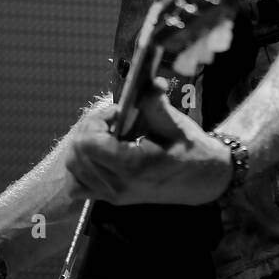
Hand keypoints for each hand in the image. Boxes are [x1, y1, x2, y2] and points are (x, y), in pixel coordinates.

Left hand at [64, 84, 232, 206]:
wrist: (204, 180)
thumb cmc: (192, 151)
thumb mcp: (176, 123)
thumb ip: (155, 102)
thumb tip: (148, 81)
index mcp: (133, 167)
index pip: (89, 144)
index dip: (98, 121)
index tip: (118, 113)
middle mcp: (118, 185)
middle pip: (78, 153)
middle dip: (91, 128)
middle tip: (114, 119)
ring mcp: (113, 195)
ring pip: (74, 168)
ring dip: (84, 145)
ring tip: (107, 134)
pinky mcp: (111, 198)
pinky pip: (78, 186)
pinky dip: (80, 167)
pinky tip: (98, 153)